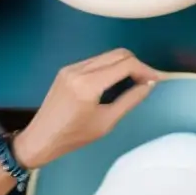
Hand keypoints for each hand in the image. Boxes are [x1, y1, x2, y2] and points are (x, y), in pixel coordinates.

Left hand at [13, 50, 160, 168]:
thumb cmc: (74, 137)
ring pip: (108, 55)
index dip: (146, 69)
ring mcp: (71, 68)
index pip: (126, 64)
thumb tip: (150, 84)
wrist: (39, 140)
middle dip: (137, 64)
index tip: (156, 80)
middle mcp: (79, 70)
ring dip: (125, 64)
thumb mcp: (107, 122)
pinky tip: (116, 80)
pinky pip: (97, 61)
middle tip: (147, 80)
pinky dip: (111, 66)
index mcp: (88, 84)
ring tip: (135, 81)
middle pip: (119, 54)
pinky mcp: (67, 70)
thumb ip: (130, 100)